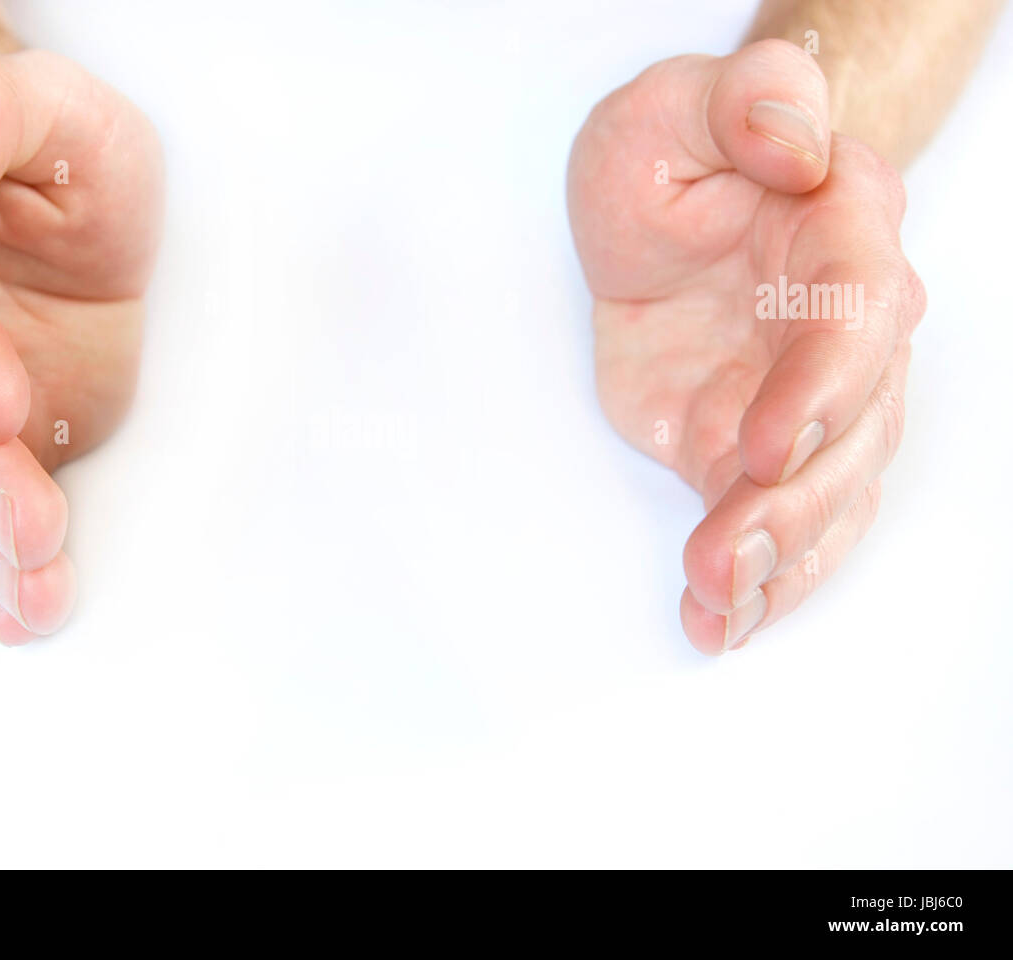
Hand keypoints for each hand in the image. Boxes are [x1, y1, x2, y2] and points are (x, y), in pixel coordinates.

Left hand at [567, 40, 924, 654]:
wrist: (670, 214)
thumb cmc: (679, 156)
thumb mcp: (679, 105)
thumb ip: (747, 102)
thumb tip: (796, 145)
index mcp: (842, 233)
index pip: (857, 318)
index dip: (820, 389)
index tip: (761, 443)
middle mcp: (850, 331)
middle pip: (854, 434)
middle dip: (792, 505)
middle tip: (723, 555)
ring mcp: (812, 404)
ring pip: (827, 497)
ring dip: (776, 562)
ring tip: (716, 606)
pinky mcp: (756, 451)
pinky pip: (780, 527)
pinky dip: (756, 582)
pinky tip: (721, 624)